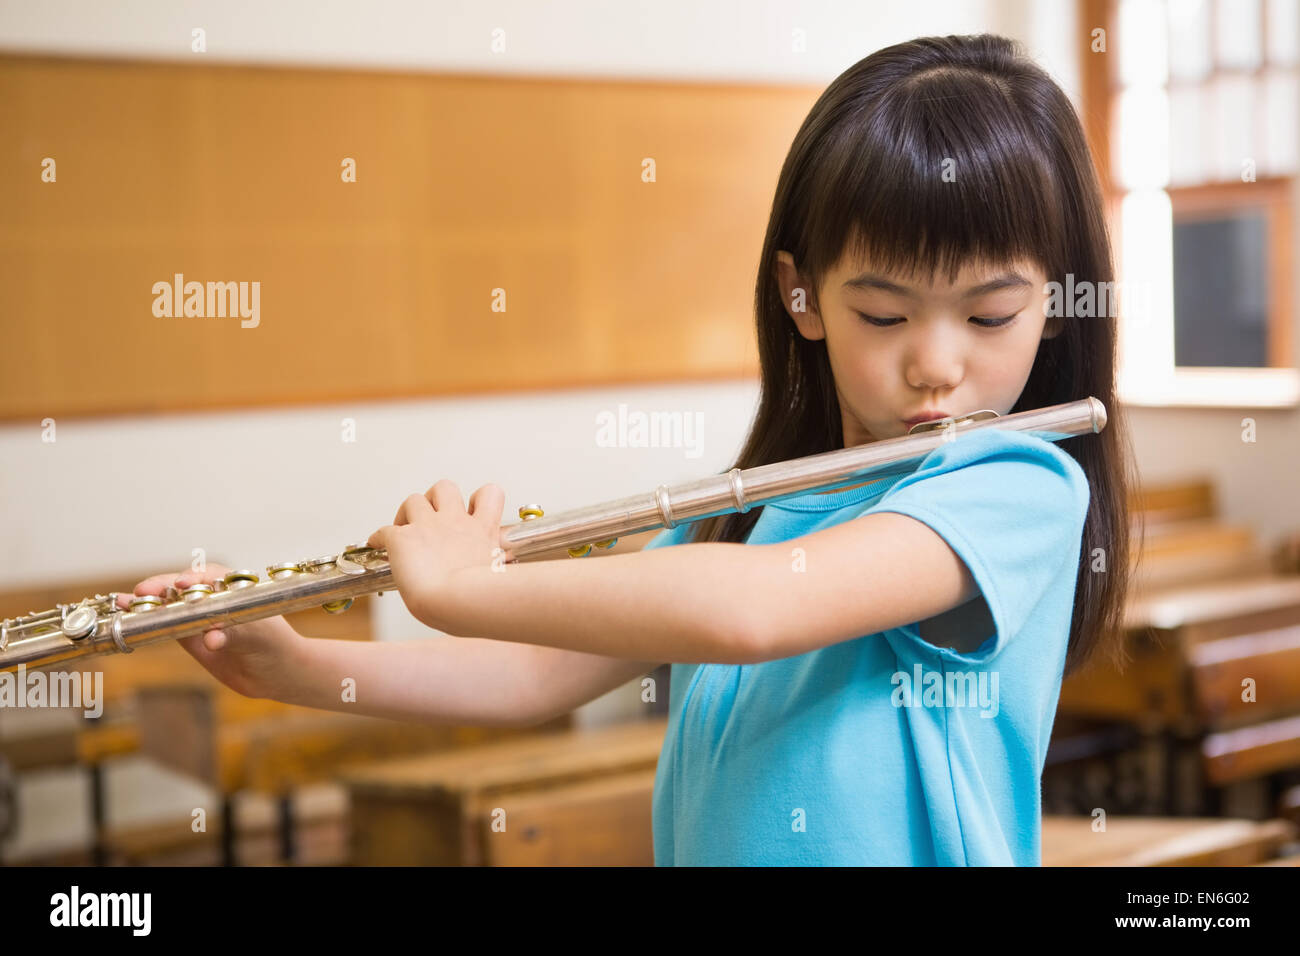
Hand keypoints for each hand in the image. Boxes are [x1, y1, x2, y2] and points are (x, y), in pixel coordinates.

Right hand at [116, 562, 304, 698]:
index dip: (194, 578)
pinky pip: (164, 623)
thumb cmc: (275, 646)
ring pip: (168, 603)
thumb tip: (212, 638)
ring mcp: (198, 615)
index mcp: (235, 588)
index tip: (181, 585)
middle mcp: (214, 597)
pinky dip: (144, 619)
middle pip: (183, 587)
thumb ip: (235, 634)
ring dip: (145, 601)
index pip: (211, 576)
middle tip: (143, 593)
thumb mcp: (259, 638)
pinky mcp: (187, 633)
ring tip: (123, 603)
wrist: (277, 673)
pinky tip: (126, 617)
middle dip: (161, 587)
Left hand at [367, 480, 506, 628]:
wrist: (461, 599)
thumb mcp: (501, 576)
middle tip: (430, 518)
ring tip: (404, 528)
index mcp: (483, 530)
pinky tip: (378, 545)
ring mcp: (427, 526)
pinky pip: (384, 530)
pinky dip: (379, 537)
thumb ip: (495, 568)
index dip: (478, 499)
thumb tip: (495, 577)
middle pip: (445, 488)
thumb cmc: (482, 598)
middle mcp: (456, 522)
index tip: (471, 511)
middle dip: (435, 499)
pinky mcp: (402, 538)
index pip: (489, 494)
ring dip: (407, 512)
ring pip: (414, 500)